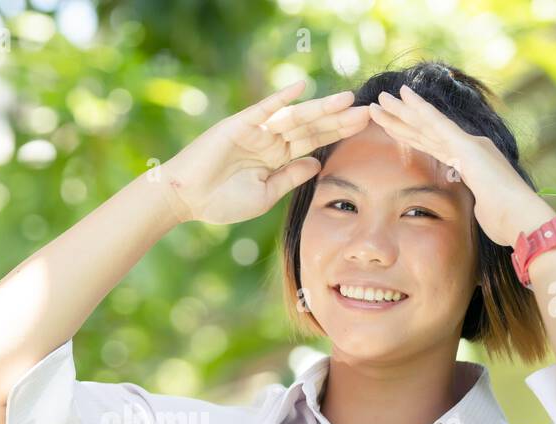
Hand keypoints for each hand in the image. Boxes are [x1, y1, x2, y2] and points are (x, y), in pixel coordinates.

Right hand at [160, 80, 371, 225]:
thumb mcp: (266, 195)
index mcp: (278, 158)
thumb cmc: (223, 202)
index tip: (364, 126)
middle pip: (312, 127)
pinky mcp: (239, 125)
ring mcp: (256, 131)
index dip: (338, 133)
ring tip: (347, 100)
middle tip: (368, 111)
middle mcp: (271, 141)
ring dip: (320, 108)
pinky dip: (281, 98)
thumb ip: (291, 177)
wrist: (187, 199)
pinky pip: (264, 109)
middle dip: (339, 119)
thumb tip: (317, 163)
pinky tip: (302, 88)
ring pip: (295, 117)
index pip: (314, 142)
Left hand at [366, 84, 554, 247]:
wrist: (521, 219)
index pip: (433, 146)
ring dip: (402, 111)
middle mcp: (469, 147)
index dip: (412, 135)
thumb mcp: (483, 208)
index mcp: (470, 161)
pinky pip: (438, 123)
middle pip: (426, 132)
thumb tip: (479, 204)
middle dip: (401, 119)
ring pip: (427, 124)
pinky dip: (420, 109)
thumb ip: (477, 199)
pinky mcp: (467, 147)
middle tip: (378, 106)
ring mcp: (469, 144)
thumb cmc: (506, 220)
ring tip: (381, 99)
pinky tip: (405, 96)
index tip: (393, 126)